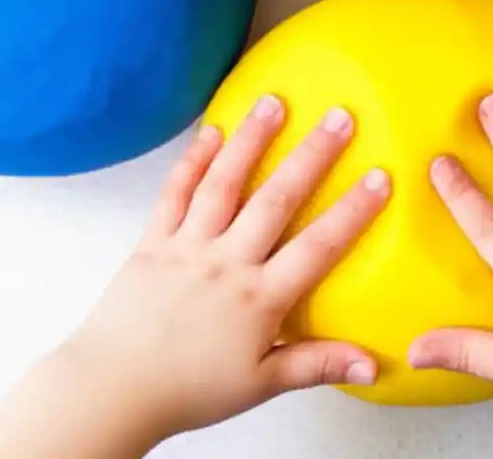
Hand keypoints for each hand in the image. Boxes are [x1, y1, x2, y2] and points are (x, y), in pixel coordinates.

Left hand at [0, 96, 389, 458]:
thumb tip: (373, 364)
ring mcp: (187, 248)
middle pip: (275, 199)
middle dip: (312, 155)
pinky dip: (192, 161)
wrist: (113, 390)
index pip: (317, 246)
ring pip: (224, 184)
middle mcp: (226, 264)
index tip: (380, 177)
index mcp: (259, 299)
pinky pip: (175, 194)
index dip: (352, 211)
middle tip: (339, 117)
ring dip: (251, 140)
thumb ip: (317, 364)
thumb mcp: (261, 383)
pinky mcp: (152, 243)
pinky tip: (210, 133)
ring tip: (274, 102)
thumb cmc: (188, 390)